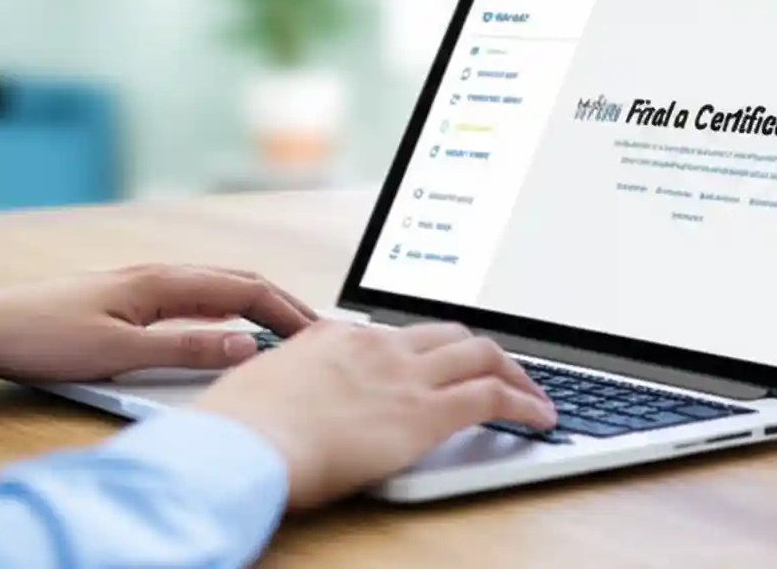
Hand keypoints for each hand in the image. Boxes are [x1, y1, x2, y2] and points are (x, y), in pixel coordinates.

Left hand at [0, 264, 316, 380]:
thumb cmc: (45, 337)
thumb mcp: (120, 353)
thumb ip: (186, 349)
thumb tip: (245, 345)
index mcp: (162, 281)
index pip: (244, 289)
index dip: (285, 310)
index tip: (315, 334)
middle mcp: (158, 275)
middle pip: (237, 281)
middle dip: (280, 303)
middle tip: (313, 331)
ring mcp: (144, 284)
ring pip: (217, 288)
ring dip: (254, 305)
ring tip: (281, 330)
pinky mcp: (130, 299)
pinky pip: (194, 299)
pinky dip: (226, 311)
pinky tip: (226, 329)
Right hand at [195, 320, 556, 508]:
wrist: (243, 444)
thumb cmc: (237, 431)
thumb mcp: (257, 393)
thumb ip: (284, 389)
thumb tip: (281, 404)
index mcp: (333, 337)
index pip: (395, 335)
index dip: (425, 351)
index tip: (435, 366)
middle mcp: (376, 345)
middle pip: (449, 333)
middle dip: (480, 351)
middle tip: (499, 371)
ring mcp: (404, 374)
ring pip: (482, 354)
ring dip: (514, 373)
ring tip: (531, 395)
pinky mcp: (426, 412)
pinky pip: (493, 396)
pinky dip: (524, 404)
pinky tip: (540, 419)